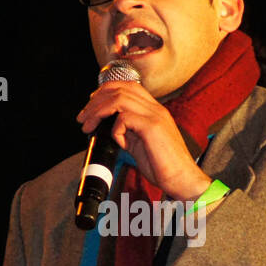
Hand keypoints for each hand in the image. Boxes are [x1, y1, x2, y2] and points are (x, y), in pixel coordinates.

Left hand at [77, 81, 212, 201]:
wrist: (182, 179)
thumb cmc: (163, 167)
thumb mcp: (140, 145)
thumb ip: (127, 132)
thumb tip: (108, 127)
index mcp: (154, 110)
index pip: (128, 86)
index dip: (106, 91)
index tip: (92, 104)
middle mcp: (155, 109)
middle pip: (120, 88)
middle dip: (96, 100)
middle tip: (83, 117)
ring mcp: (155, 116)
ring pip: (118, 99)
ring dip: (98, 111)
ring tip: (88, 125)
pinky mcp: (152, 127)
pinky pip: (124, 118)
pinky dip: (115, 130)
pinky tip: (120, 143)